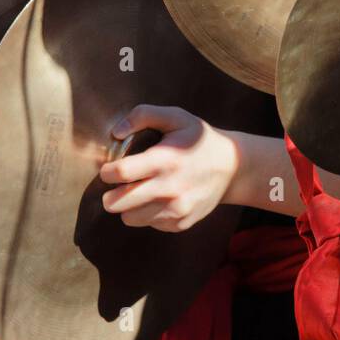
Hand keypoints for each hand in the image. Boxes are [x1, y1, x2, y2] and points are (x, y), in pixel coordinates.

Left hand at [99, 104, 239, 232]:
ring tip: (140, 192)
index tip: (110, 168)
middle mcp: (170, 188)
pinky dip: (148, 213)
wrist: (232, 168)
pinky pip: (149, 224)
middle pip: (117, 203)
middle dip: (110, 194)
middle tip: (120, 185)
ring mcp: (176, 209)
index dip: (107, 171)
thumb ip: (143, 115)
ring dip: (128, 206)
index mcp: (166, 160)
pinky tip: (160, 199)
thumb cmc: (199, 140)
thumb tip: (116, 132)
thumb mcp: (176, 117)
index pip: (120, 173)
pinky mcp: (181, 223)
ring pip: (129, 218)